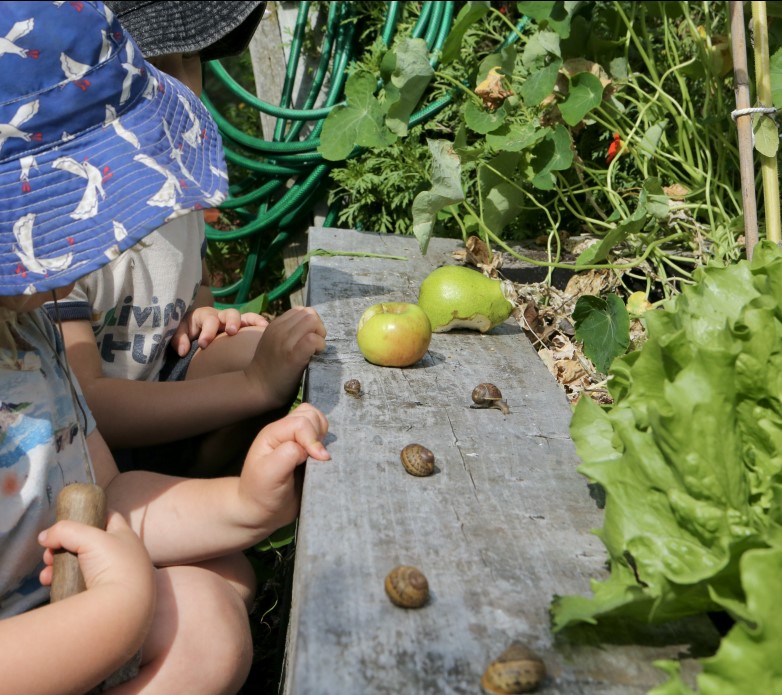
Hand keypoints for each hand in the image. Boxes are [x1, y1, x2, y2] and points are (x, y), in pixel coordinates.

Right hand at [39, 511, 154, 598]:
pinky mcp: (103, 597)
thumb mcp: (90, 538)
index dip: (90, 515)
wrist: (123, 611)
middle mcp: (123, 556)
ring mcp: (114, 578)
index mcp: (126, 537)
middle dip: (63, 547)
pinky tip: (49, 585)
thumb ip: (65, 531)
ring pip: (80, 566)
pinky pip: (78, 585)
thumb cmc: (113, 566)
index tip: (69, 521)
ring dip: (58, 567)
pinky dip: (63, 583)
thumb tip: (45, 536)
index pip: (109, 518)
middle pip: (88, 544)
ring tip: (46, 573)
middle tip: (49, 553)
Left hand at [171, 307, 268, 355]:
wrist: (195, 327)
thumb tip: (184, 351)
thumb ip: (179, 339)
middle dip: (231, 321)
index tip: (203, 345)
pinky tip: (267, 329)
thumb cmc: (188, 330)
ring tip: (261, 328)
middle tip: (231, 332)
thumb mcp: (180, 332)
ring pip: (245, 316)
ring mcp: (233, 321)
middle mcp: (221, 316)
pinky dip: (260, 323)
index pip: (208, 320)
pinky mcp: (242, 326)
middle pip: (230, 313)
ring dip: (252, 321)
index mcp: (205, 315)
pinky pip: (253, 322)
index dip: (207, 332)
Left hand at [239, 403, 329, 528]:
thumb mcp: (270, 474)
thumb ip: (288, 454)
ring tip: (319, 456)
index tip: (319, 461)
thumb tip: (315, 450)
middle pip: (311, 414)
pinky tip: (322, 459)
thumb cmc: (261, 493)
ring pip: (318, 421)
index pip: (302, 423)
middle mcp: (285, 432)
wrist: (261, 512)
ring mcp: (296, 440)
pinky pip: (322, 436)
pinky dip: (326, 443)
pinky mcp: (307, 450)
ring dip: (323, 436)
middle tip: (316, 456)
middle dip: (318, 432)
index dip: (313, 439)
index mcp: (274, 433)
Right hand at [244, 307, 326, 407]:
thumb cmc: (270, 369)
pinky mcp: (293, 355)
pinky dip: (320, 346)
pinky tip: (315, 355)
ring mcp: (286, 342)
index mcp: (275, 325)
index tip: (309, 337)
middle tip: (315, 345)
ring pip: (313, 322)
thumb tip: (311, 326)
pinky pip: (313, 339)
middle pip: (310, 314)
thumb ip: (287, 332)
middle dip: (318, 327)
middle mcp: (279, 330)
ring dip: (320, 336)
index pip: (301, 310)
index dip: (310, 322)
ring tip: (315, 350)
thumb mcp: (273, 343)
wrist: (257, 388)